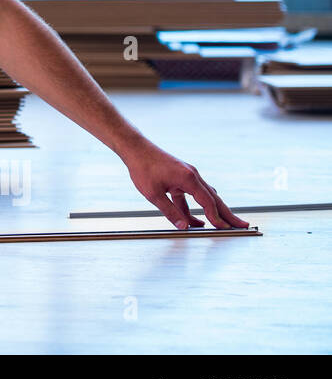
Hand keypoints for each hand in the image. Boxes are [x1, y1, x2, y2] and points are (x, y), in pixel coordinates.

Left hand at [123, 142, 248, 229]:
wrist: (136, 149)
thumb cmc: (143, 168)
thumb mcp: (153, 194)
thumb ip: (170, 211)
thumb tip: (184, 227)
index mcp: (189, 179)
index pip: (208, 202)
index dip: (216, 217)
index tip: (224, 229)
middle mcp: (193, 176)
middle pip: (214, 199)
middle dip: (228, 214)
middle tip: (243, 226)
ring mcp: (188, 176)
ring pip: (205, 197)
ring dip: (214, 212)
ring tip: (224, 225)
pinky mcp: (181, 178)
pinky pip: (192, 196)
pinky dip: (194, 208)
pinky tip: (195, 221)